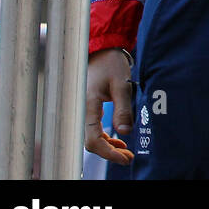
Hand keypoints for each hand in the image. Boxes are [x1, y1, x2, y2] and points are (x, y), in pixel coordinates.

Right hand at [84, 48, 134, 166]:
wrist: (102, 50)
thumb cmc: (110, 64)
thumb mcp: (121, 85)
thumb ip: (122, 109)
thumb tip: (124, 132)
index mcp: (87, 106)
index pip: (93, 140)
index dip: (108, 153)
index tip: (124, 158)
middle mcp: (80, 111)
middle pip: (90, 142)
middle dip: (109, 153)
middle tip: (128, 157)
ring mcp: (82, 110)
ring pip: (91, 137)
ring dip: (107, 146)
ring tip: (125, 151)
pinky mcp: (86, 109)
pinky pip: (92, 129)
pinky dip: (103, 137)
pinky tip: (116, 139)